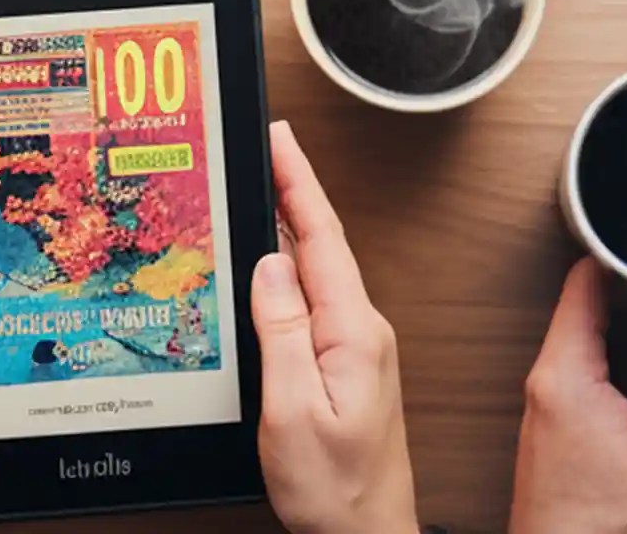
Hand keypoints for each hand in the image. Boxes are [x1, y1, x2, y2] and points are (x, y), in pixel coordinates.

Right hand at [252, 122, 417, 533]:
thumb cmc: (336, 489)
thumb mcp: (294, 409)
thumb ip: (282, 331)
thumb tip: (271, 266)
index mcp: (353, 331)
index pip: (322, 237)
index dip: (298, 182)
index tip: (279, 139)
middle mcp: (362, 329)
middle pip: (323, 244)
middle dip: (293, 190)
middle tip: (264, 148)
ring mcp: (358, 346)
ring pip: (320, 270)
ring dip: (293, 225)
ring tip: (264, 187)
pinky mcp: (348, 363)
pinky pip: (316, 299)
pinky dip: (294, 267)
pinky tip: (276, 263)